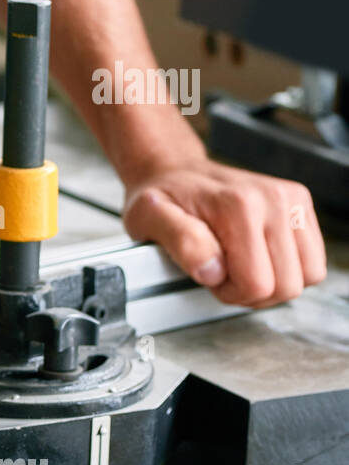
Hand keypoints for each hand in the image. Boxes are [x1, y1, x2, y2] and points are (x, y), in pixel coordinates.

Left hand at [122, 158, 325, 306]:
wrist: (176, 171)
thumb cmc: (162, 197)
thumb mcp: (149, 219)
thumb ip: (181, 244)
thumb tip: (212, 271)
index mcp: (238, 205)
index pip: (257, 284)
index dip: (230, 293)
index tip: (210, 276)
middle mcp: (273, 199)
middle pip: (287, 285)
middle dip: (252, 292)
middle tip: (224, 274)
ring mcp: (292, 200)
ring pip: (308, 276)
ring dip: (275, 283)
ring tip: (242, 267)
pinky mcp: (302, 205)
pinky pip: (314, 261)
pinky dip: (290, 269)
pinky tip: (260, 259)